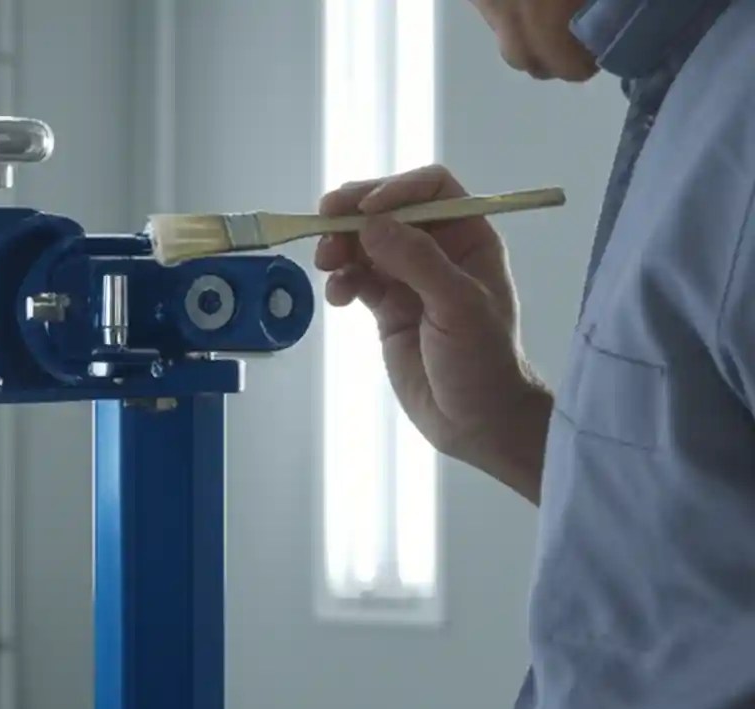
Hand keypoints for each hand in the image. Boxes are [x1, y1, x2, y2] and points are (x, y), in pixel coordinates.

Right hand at [316, 165, 551, 502]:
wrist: (476, 421)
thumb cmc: (483, 361)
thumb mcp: (458, 306)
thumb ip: (417, 261)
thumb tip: (370, 224)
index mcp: (469, 238)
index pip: (432, 189)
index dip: (396, 188)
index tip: (364, 208)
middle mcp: (439, 251)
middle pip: (390, 211)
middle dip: (355, 214)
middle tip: (323, 221)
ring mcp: (410, 279)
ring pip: (366, 243)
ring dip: (341, 246)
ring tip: (326, 264)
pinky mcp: (387, 307)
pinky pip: (356, 278)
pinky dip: (340, 280)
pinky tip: (337, 296)